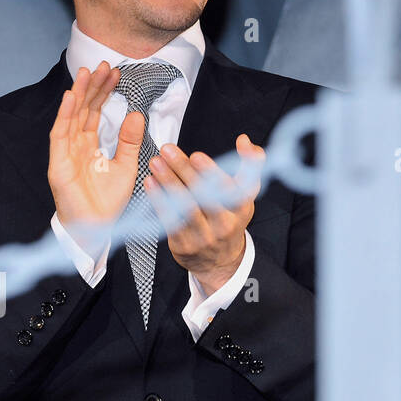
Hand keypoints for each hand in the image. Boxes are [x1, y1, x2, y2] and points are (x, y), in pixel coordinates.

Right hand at [48, 63, 143, 243]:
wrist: (98, 229)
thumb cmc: (108, 202)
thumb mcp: (127, 166)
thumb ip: (130, 140)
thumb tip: (136, 113)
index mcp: (90, 146)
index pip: (96, 112)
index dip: (104, 93)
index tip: (116, 74)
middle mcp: (76, 146)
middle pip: (84, 110)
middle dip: (93, 87)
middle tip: (104, 65)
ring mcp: (65, 154)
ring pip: (71, 117)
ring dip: (79, 93)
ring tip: (87, 72)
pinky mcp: (58, 164)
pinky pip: (60, 135)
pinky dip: (66, 115)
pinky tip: (72, 97)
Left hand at [145, 134, 264, 293]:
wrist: (218, 260)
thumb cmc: (229, 219)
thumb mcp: (245, 195)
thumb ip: (249, 166)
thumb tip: (244, 140)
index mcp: (242, 207)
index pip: (238, 186)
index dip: (216, 170)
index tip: (197, 155)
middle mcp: (225, 222)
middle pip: (205, 193)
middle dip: (184, 169)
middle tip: (169, 150)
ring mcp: (204, 235)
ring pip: (186, 205)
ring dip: (169, 181)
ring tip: (156, 162)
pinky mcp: (184, 243)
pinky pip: (170, 218)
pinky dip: (159, 199)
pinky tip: (151, 183)